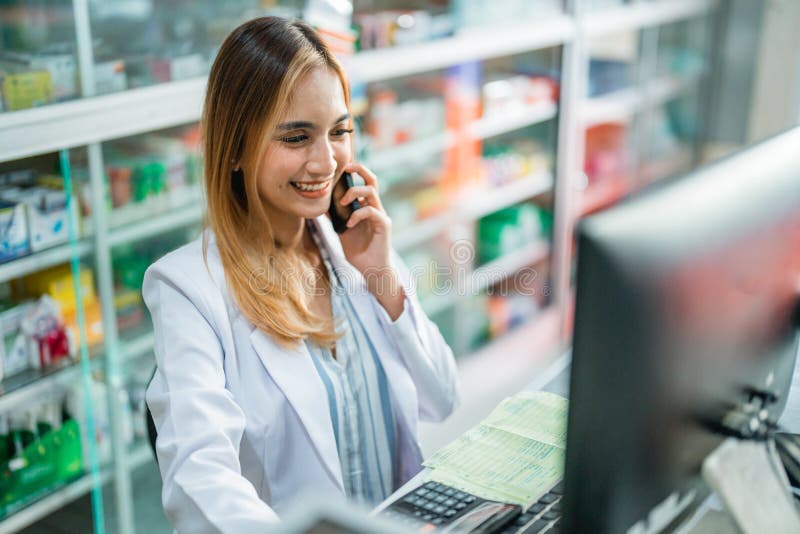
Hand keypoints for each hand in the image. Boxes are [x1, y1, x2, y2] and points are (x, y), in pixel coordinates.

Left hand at [337, 162, 404, 319]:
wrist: (371, 270)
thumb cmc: (359, 252)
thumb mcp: (341, 232)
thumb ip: (335, 218)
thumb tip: (321, 206)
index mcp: (366, 207)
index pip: (363, 182)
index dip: (354, 172)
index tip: (340, 169)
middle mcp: (375, 208)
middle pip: (372, 180)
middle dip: (359, 169)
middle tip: (345, 169)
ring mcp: (380, 215)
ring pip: (372, 192)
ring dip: (355, 193)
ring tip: (343, 202)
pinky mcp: (384, 225)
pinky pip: (371, 211)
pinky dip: (358, 214)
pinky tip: (349, 224)